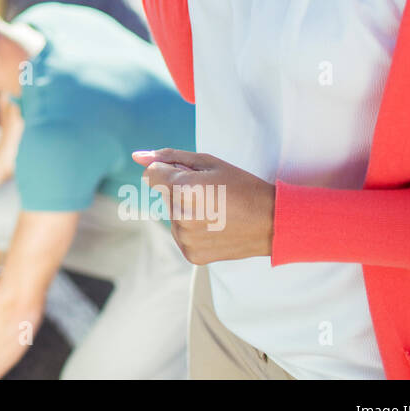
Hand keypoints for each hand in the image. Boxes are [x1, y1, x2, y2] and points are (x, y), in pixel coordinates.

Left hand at [133, 148, 275, 263]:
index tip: (192, 175)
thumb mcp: (208, 163)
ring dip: (186, 210)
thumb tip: (136, 156)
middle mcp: (180, 216)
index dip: (170, 171)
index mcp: (183, 189)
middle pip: (163, 195)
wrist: (272, 222)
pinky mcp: (191, 254)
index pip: (151, 175)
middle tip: (212, 193)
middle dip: (180, 190)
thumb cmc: (241, 186)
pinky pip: (181, 234)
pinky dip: (193, 229)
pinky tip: (215, 226)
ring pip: (172, 214)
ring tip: (216, 210)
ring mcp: (185, 238)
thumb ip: (169, 157)